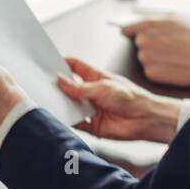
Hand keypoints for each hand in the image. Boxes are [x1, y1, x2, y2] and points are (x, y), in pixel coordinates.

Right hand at [56, 57, 182, 142]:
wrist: (144, 119)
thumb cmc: (131, 98)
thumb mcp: (103, 87)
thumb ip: (80, 87)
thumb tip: (61, 81)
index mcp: (96, 77)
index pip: (75, 67)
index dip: (63, 64)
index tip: (50, 64)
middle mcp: (91, 92)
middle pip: (69, 87)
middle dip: (58, 86)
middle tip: (45, 85)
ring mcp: (90, 108)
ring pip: (70, 105)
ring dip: (61, 104)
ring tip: (50, 100)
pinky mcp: (91, 125)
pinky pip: (75, 122)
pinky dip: (67, 120)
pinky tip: (61, 116)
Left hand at [121, 16, 189, 87]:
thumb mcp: (179, 19)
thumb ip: (158, 21)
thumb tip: (144, 24)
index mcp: (148, 24)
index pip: (128, 29)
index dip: (131, 33)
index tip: (131, 36)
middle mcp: (143, 39)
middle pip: (139, 44)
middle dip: (151, 46)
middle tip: (169, 48)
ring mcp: (145, 57)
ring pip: (145, 58)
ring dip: (155, 59)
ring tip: (175, 57)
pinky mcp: (150, 72)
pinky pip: (151, 71)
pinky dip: (160, 70)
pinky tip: (174, 67)